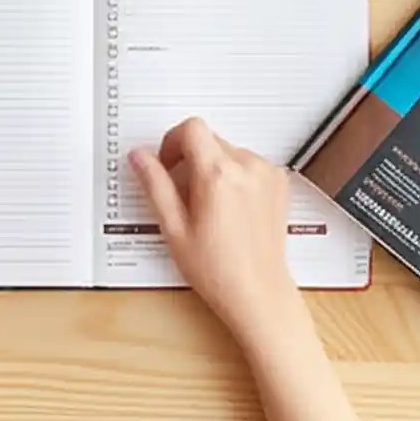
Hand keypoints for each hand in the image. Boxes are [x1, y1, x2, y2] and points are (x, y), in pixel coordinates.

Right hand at [128, 118, 294, 339]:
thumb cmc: (218, 270)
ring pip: (228, 151)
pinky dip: (235, 176)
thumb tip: (139, 157)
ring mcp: (267, 174)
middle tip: (184, 196)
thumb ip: (154, 185)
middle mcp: (247, 167)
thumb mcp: (173, 228)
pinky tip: (229, 209)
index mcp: (218, 174)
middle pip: (209, 138)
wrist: (258, 292)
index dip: (171, 142)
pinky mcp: (279, 183)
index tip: (167, 163)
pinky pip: (248, 164)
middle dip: (190, 159)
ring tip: (209, 207)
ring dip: (213, 168)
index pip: (191, 128)